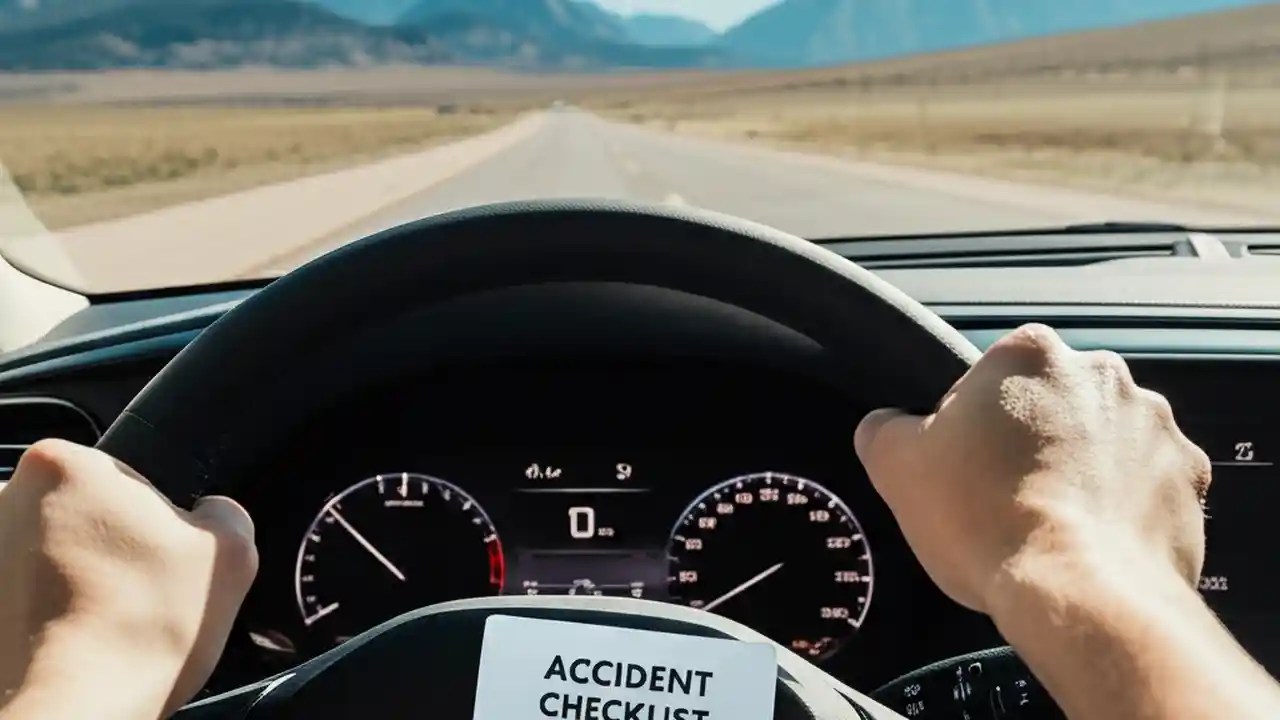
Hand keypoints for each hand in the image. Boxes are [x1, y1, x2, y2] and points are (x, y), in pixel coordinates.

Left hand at [0, 440, 257, 719]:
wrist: (69, 714)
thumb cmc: (142, 629)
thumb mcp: (230, 554)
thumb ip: (225, 513)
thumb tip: (210, 513)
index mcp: (65, 463)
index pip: (123, 476)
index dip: (150, 519)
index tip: (157, 560)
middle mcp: (3, 496)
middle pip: (75, 511)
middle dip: (102, 546)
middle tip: (134, 596)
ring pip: (42, 556)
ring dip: (66, 581)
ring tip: (97, 628)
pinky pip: (18, 598)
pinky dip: (36, 616)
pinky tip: (66, 646)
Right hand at [853, 323, 1209, 615]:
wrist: (1076, 591)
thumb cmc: (988, 520)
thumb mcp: (895, 465)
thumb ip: (882, 428)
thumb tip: (882, 425)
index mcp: (1028, 354)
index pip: (988, 374)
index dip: (970, 421)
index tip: (965, 461)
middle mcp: (1100, 375)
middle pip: (1051, 402)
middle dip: (1032, 440)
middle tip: (1003, 493)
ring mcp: (1153, 426)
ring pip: (1103, 441)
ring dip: (1081, 470)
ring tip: (1049, 522)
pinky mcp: (1187, 478)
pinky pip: (1147, 485)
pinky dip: (1123, 506)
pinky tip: (1090, 538)